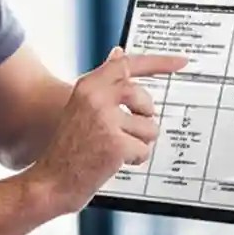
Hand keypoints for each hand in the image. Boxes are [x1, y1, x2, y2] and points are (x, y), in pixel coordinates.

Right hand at [28, 47, 187, 214]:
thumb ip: (103, 81)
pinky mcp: (116, 144)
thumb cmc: (69, 146)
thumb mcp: (81, 105)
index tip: (181, 61)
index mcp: (88, 85)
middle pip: (144, 98)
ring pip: (149, 127)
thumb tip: (118, 54)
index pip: (127, 65)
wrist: (51, 179)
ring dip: (138, 142)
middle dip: (143, 116)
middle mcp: (96, 98)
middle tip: (125, 130)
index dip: (158, 62)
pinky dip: (135, 159)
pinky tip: (114, 161)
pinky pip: (144, 149)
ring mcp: (106, 120)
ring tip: (114, 148)